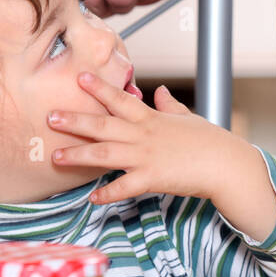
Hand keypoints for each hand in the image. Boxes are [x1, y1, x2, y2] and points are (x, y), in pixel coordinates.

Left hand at [49, 73, 245, 202]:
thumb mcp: (188, 118)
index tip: (79, 77)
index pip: (120, 99)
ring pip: (104, 154)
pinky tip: (91, 198)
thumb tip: (160, 91)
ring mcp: (145, 157)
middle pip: (102, 125)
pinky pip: (123, 188)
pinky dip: (106, 194)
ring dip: (78, 155)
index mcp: (151, 118)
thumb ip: (170, 105)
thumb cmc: (210, 141)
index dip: (99, 88)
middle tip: (50, 117)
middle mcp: (143, 135)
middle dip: (75, 120)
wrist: (225, 164)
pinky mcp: (151, 179)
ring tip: (56, 157)